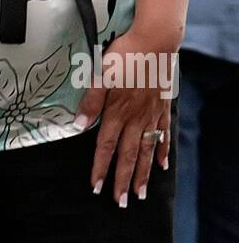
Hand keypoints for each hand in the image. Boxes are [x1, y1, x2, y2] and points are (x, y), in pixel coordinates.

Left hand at [73, 27, 176, 203]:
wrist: (155, 41)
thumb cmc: (125, 55)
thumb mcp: (101, 74)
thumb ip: (91, 100)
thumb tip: (79, 124)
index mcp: (117, 111)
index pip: (105, 146)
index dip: (100, 167)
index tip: (96, 187)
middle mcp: (135, 118)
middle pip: (128, 155)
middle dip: (123, 180)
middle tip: (122, 202)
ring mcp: (151, 115)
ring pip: (146, 151)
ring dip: (143, 174)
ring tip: (141, 194)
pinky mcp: (162, 108)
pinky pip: (163, 135)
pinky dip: (162, 152)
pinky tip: (162, 166)